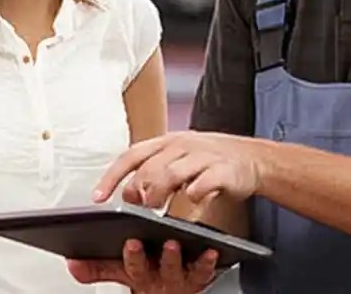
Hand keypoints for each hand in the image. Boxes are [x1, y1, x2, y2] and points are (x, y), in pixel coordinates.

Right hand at [66, 238, 218, 292]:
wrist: (174, 293)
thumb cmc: (150, 276)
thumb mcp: (122, 272)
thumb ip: (97, 268)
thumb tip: (72, 263)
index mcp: (138, 274)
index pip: (129, 266)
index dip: (128, 256)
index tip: (127, 242)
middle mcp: (157, 279)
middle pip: (146, 269)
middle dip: (140, 258)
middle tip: (136, 242)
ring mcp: (178, 279)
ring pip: (174, 269)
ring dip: (171, 258)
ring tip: (171, 243)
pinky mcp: (198, 277)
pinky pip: (203, 272)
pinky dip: (206, 262)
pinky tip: (210, 250)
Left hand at [93, 131, 264, 208]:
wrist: (253, 158)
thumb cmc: (209, 161)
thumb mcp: (178, 159)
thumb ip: (154, 172)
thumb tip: (128, 194)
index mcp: (166, 142)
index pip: (131, 156)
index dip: (112, 177)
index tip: (97, 198)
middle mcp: (181, 145)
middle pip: (149, 167)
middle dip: (138, 189)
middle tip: (137, 206)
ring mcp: (202, 156)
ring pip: (171, 173)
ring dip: (159, 192)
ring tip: (156, 208)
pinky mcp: (223, 170)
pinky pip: (204, 182)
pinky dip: (194, 193)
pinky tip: (192, 200)